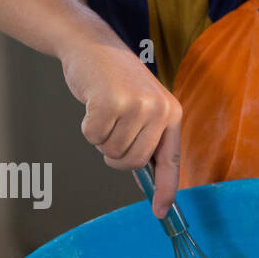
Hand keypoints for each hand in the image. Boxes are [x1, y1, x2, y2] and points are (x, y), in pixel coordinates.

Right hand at [58, 40, 181, 216]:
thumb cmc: (115, 80)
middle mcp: (158, 110)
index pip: (171, 160)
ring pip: (111, 151)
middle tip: (111, 130)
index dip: (166, 189)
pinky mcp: (110, 102)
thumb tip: (148, 177)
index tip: (160, 212)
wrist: (93, 45)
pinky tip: (92, 105)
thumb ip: (148, 136)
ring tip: (104, 111)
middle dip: (115, 155)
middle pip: (132, 162)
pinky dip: (87, 127)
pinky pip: (93, 137)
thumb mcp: (143, 105)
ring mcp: (135, 106)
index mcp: (171, 113)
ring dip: (100, 138)